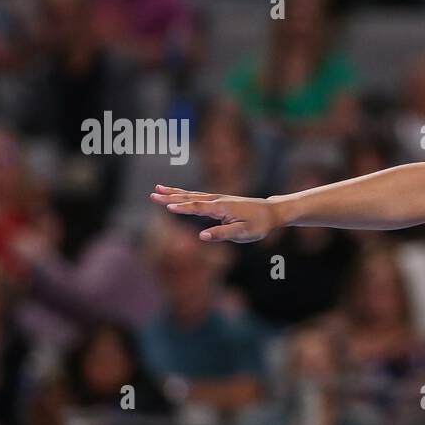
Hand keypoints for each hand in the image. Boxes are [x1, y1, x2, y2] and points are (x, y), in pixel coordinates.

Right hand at [150, 185, 280, 242]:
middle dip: (171, 196)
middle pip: (190, 198)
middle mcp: (217, 200)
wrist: (271, 212)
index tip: (167, 206)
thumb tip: (202, 236)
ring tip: (158, 189)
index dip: (183, 208)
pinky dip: (185, 194)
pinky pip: (197, 197)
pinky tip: (176, 194)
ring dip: (174, 192)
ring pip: (192, 195)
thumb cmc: (259, 225)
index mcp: (222, 208)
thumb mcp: (243, 233)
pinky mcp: (219, 200)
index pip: (198, 208)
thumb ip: (222, 234)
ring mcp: (217, 198)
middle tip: (153, 194)